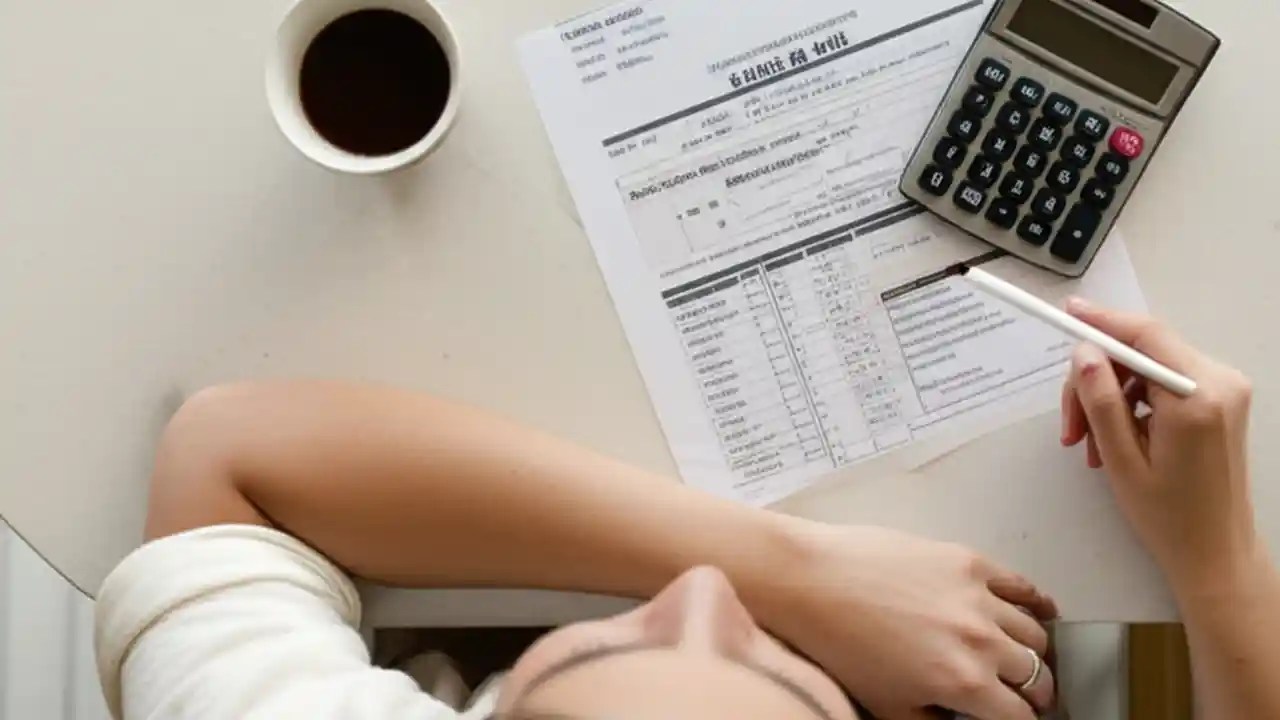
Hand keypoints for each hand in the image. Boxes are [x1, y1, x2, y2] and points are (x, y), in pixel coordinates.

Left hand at [767, 524, 1057, 719]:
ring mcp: (979, 597)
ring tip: (1024, 660)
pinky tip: (1044, 612)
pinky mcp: (969, 561)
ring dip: (1034, 652)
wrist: (811, 581)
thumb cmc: (840, 647)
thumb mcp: (888, 707)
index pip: (1020, 716)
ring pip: (1034, 633)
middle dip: (1033, 692)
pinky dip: (1039, 602)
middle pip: (1036, 676)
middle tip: (1022, 696)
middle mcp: (981, 640)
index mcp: (964, 682)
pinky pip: (1022, 584)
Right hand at [1059, 299, 1259, 588]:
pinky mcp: (1220, 402)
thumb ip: (1101, 400)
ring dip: (1110, 397)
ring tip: (1086, 442)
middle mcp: (1219, 383)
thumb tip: (1083, 355)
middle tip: (1068, 424)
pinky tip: (1112, 439)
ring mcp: (1225, 391)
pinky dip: (1132, 404)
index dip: (1102, 322)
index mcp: (1197, 397)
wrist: (1216, 554)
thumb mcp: (1122, 460)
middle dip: (1097, 379)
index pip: (1145, 336)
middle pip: (1143, 352)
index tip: (1068, 314)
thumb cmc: (1170, 518)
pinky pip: (1164, 385)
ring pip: (1149, 369)